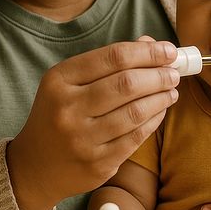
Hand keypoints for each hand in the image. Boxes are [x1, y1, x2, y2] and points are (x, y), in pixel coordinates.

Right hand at [7, 38, 178, 209]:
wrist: (36, 166)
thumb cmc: (58, 115)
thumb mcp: (70, 82)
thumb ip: (107, 62)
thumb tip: (151, 44)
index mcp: (59, 80)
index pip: (113, 57)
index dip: (147, 52)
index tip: (168, 51)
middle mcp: (68, 109)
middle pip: (127, 83)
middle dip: (159, 75)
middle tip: (174, 72)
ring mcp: (82, 139)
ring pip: (135, 112)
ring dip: (161, 98)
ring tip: (171, 90)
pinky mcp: (97, 164)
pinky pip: (136, 137)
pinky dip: (154, 120)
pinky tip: (160, 111)